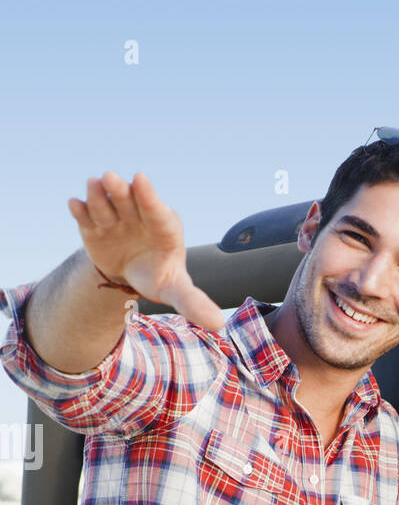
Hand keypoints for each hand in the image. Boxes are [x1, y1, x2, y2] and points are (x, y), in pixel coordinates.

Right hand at [68, 171, 224, 331]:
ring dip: (98, 195)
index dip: (148, 196)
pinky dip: (80, 210)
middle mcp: (138, 216)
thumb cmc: (160, 275)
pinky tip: (74, 205)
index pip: (156, 210)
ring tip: (94, 184)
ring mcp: (115, 218)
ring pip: (106, 203)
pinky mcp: (93, 226)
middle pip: (128, 199)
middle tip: (111, 179)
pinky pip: (86, 216)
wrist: (132, 272)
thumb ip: (193, 301)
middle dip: (120, 189)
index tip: (141, 179)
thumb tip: (218, 325)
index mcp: (163, 226)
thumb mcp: (175, 289)